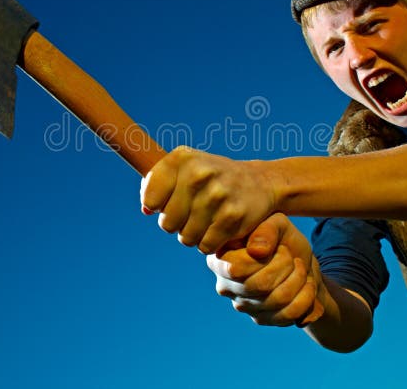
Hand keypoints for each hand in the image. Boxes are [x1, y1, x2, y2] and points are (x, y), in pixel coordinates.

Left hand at [140, 146, 276, 253]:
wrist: (260, 181)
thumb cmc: (212, 178)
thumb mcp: (185, 168)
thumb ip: (157, 184)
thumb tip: (146, 209)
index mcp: (182, 159)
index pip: (150, 199)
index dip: (157, 207)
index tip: (171, 201)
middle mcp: (199, 174)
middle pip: (167, 223)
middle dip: (178, 224)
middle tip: (193, 212)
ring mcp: (217, 195)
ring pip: (186, 237)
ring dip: (194, 235)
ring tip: (207, 219)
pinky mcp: (232, 216)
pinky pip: (205, 246)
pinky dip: (210, 243)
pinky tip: (219, 228)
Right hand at [206, 213, 324, 326]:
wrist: (298, 260)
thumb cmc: (281, 238)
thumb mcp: (277, 224)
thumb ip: (266, 230)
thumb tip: (257, 251)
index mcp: (219, 258)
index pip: (237, 269)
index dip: (266, 259)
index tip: (282, 248)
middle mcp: (225, 285)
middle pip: (259, 286)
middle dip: (286, 268)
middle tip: (294, 258)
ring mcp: (242, 305)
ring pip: (276, 301)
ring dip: (299, 281)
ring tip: (302, 269)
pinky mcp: (260, 319)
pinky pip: (287, 315)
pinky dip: (305, 298)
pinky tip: (307, 285)